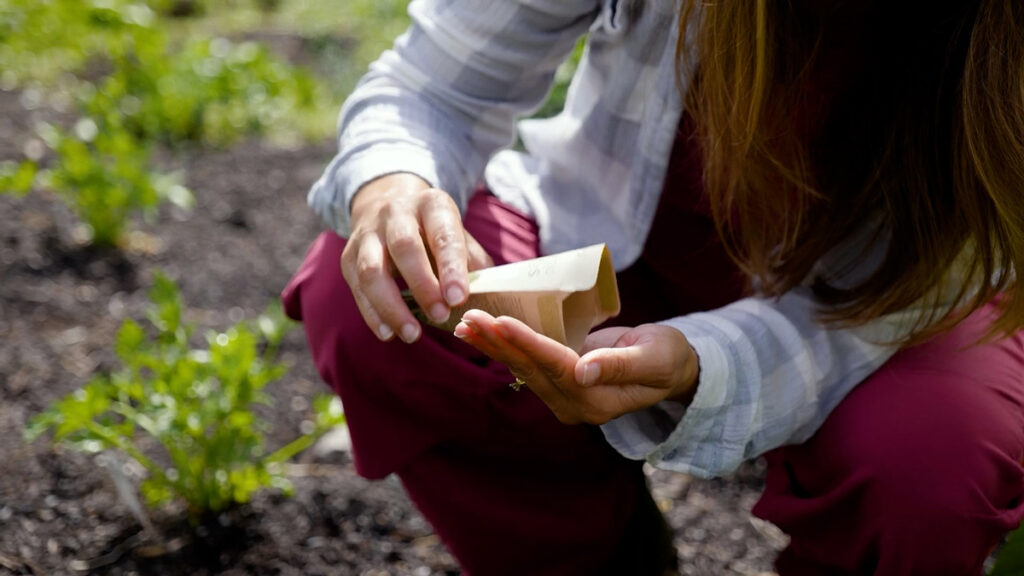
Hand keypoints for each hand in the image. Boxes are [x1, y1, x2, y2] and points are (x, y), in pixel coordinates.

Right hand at [342, 173, 492, 342]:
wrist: (388, 205)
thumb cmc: (434, 231)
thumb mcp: (458, 235)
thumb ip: (473, 263)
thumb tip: (490, 297)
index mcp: (432, 205)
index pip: (443, 234)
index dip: (451, 267)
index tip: (458, 298)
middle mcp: (396, 213)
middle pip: (404, 247)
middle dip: (422, 285)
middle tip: (439, 315)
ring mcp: (368, 234)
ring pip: (372, 270)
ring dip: (392, 306)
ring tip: (412, 334)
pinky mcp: (348, 256)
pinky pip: (357, 287)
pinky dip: (372, 313)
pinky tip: (388, 333)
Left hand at [454, 310, 699, 424]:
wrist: (670, 368)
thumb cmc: (668, 358)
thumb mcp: (654, 358)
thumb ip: (619, 365)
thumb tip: (583, 371)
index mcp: (598, 401)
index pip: (557, 368)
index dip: (529, 344)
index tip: (502, 322)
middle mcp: (575, 404)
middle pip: (531, 369)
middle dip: (499, 343)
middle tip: (469, 319)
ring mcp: (564, 396)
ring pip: (522, 367)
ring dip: (493, 345)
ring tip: (464, 324)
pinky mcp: (558, 382)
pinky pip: (527, 363)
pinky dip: (503, 346)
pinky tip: (480, 333)